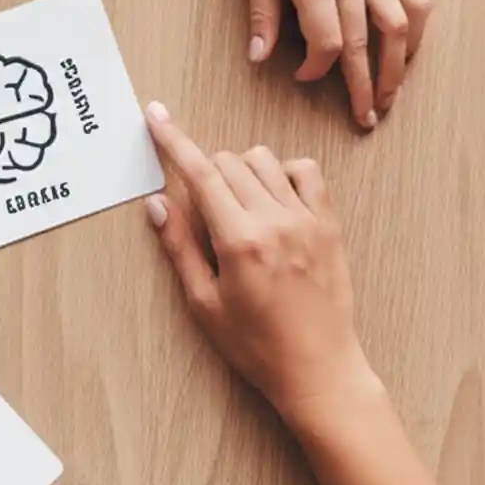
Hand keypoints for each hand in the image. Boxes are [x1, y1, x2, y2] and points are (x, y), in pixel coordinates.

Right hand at [142, 101, 378, 432]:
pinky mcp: (329, 224)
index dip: (173, 140)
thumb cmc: (255, 345)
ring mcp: (307, 219)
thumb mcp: (203, 303)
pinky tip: (273, 200)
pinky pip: (306, 171)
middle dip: (205, 172)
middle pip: (229, 162)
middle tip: (203, 213)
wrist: (318, 369)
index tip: (155, 115)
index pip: (200, 172)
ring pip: (264, 160)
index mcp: (239, 240)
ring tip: (237, 209)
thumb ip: (179, 247)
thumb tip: (157, 203)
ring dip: (241, 171)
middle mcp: (275, 220)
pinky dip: (284, 173)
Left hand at [241, 0, 430, 128]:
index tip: (303, 80)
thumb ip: (261, 8)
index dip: (317, 70)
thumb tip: (257, 55)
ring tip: (390, 96)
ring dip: (397, 66)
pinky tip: (408, 51)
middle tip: (365, 119)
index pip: (326, 41)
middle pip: (363, 42)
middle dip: (364, 86)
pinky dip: (416, 30)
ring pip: (399, 25)